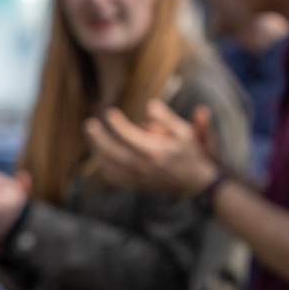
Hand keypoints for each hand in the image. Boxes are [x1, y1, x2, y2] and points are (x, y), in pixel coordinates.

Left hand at [83, 100, 219, 198]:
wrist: (199, 184)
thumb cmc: (194, 154)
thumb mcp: (187, 133)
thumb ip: (167, 119)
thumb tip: (150, 104)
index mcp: (157, 151)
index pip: (130, 136)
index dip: (117, 124)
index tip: (109, 112)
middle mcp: (145, 166)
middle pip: (113, 152)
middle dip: (99, 138)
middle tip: (89, 124)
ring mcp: (139, 177)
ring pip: (110, 166)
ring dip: (98, 151)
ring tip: (92, 136)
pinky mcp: (138, 184)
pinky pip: (115, 177)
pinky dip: (105, 166)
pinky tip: (100, 156)